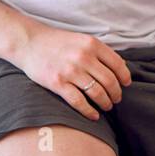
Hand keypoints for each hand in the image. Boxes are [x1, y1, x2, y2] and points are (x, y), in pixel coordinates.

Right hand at [11, 23, 132, 120]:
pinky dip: (89, 111)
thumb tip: (122, 65)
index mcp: (92, 44)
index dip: (125, 77)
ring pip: (97, 93)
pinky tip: (94, 115)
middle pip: (109, 81)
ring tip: (107, 106)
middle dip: (116, 93)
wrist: (29, 42)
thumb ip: (100, 51)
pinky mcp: (57, 83)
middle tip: (116, 99)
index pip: (118, 64)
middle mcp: (83, 57)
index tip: (126, 84)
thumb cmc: (57, 42)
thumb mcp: (82, 40)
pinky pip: (79, 102)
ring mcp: (70, 71)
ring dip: (105, 103)